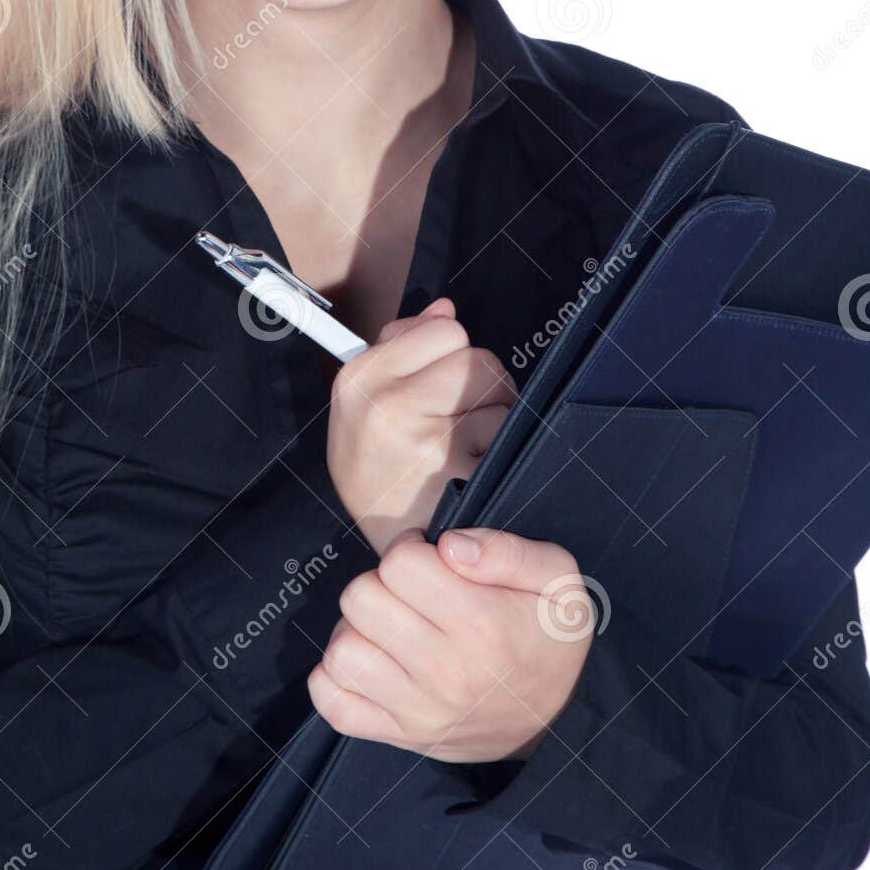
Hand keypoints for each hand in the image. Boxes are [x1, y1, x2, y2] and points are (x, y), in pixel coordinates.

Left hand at [306, 526, 594, 762]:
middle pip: (361, 599)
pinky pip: (333, 703)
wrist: (558, 722)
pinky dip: (336, 677)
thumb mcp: (560, 582)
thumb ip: (509, 551)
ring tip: (390, 626)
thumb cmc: (551, 640)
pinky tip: (370, 659)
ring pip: (341, 650)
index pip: (400, 564)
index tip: (432, 560)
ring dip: (357, 628)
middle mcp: (445, 672)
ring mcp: (418, 711)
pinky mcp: (399, 737)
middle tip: (411, 593)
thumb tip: (449, 544)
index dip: (411, 548)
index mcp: (482, 625)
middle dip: (382, 582)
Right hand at [325, 297, 517, 556]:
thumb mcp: (368, 411)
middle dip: (481, 391)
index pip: (445, 329)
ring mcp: (423, 440)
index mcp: (358, 381)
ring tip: (464, 459)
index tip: (433, 392)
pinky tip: (476, 480)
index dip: (450, 359)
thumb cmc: (387, 479)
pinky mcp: (461, 475)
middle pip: (478, 360)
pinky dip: (505, 457)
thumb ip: (403, 348)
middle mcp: (385, 406)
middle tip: (455, 432)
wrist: (396, 562)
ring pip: (502, 397)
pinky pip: (511, 436)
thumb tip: (444, 306)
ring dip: (497, 424)